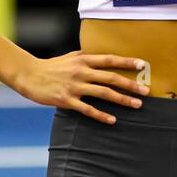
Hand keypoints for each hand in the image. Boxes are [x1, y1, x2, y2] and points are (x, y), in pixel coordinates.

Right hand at [14, 52, 149, 123]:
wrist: (29, 75)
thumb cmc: (52, 66)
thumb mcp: (71, 57)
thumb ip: (87, 58)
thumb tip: (104, 58)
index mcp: (83, 59)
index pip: (109, 59)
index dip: (127, 61)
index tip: (142, 64)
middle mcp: (81, 71)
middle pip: (111, 78)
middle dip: (131, 84)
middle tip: (146, 91)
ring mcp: (74, 86)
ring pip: (103, 93)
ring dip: (122, 100)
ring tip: (137, 105)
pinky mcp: (66, 100)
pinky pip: (87, 109)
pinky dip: (101, 115)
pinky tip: (113, 120)